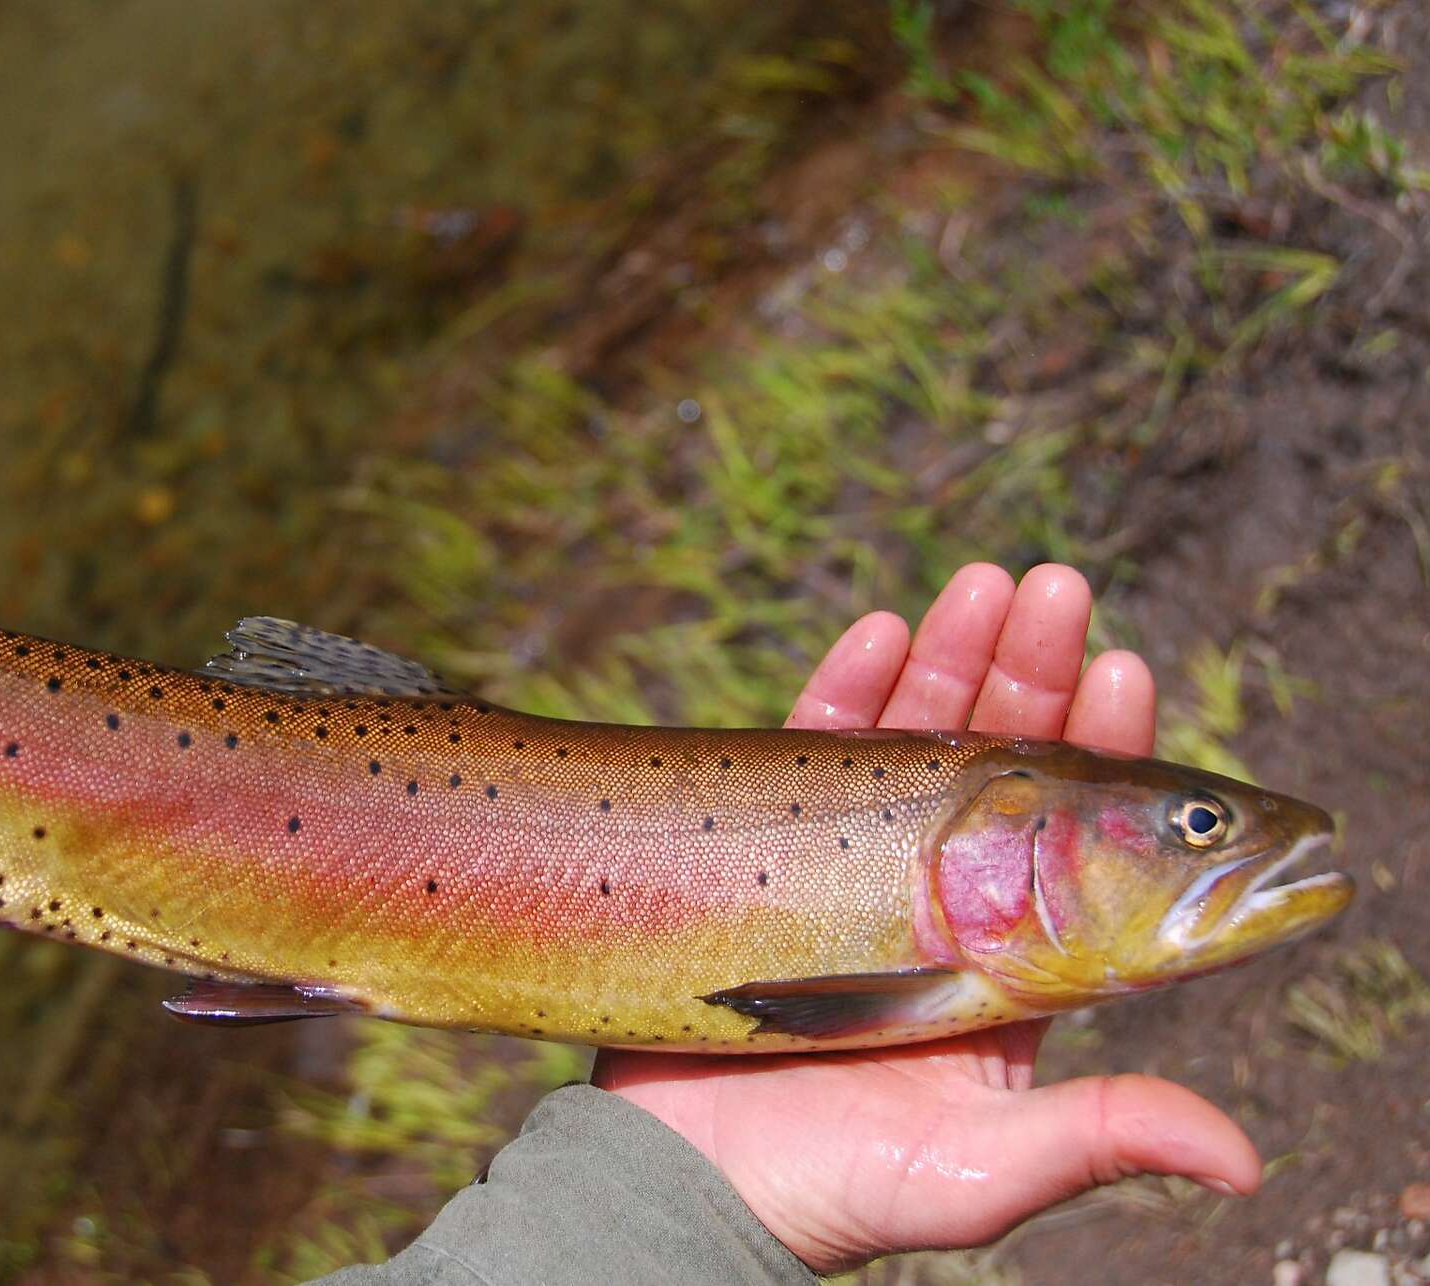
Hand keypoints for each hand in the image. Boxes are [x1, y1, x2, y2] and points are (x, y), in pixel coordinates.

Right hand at [593, 563, 1260, 1273]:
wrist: (684, 1183)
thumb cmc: (833, 1190)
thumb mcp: (981, 1170)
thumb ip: (1096, 1135)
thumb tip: (1241, 1159)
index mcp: (1011, 969)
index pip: (1079, 840)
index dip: (1104, 750)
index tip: (1125, 669)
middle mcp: (942, 908)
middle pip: (1001, 768)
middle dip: (1030, 672)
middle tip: (1058, 591)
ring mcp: (856, 874)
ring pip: (914, 742)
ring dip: (950, 656)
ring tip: (983, 581)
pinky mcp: (771, 856)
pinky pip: (809, 752)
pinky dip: (843, 688)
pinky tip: (879, 628)